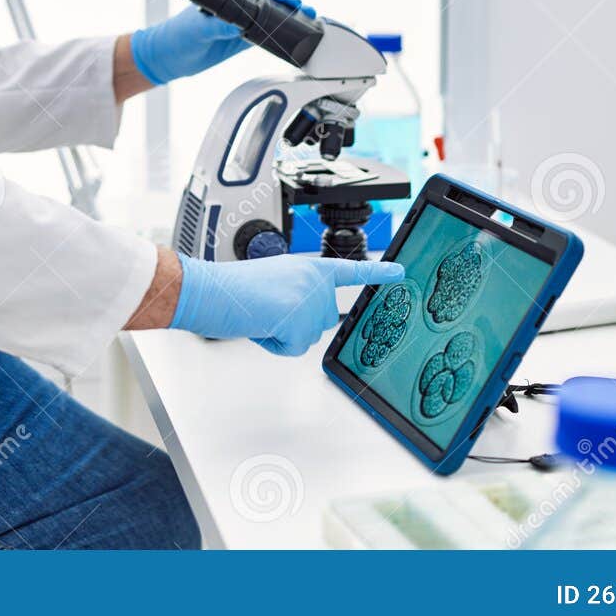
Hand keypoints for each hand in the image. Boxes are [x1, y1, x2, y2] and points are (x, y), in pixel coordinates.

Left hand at [128, 0, 313, 85]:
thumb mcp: (196, 29)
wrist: (167, 58)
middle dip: (286, 1)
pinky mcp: (238, 40)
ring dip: (286, 18)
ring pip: (268, 16)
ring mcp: (238, 23)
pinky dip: (278, 35)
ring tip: (306, 20)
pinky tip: (291, 37)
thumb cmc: (175, 36)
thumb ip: (216, 26)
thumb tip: (237, 26)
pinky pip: (263, 35)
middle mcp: (233, 6)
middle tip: (303, 8)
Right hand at [169, 253, 404, 355]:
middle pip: (323, 319)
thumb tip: (302, 317)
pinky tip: (261, 324)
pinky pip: (292, 348)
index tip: (401, 273)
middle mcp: (315, 281)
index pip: (349, 270)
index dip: (377, 273)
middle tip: (269, 309)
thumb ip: (298, 291)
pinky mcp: (301, 323)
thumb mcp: (275, 279)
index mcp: (308, 267)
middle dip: (298, 323)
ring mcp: (311, 302)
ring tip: (260, 314)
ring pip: (307, 336)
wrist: (214, 291)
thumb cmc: (234, 286)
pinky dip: (274, 343)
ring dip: (284, 333)